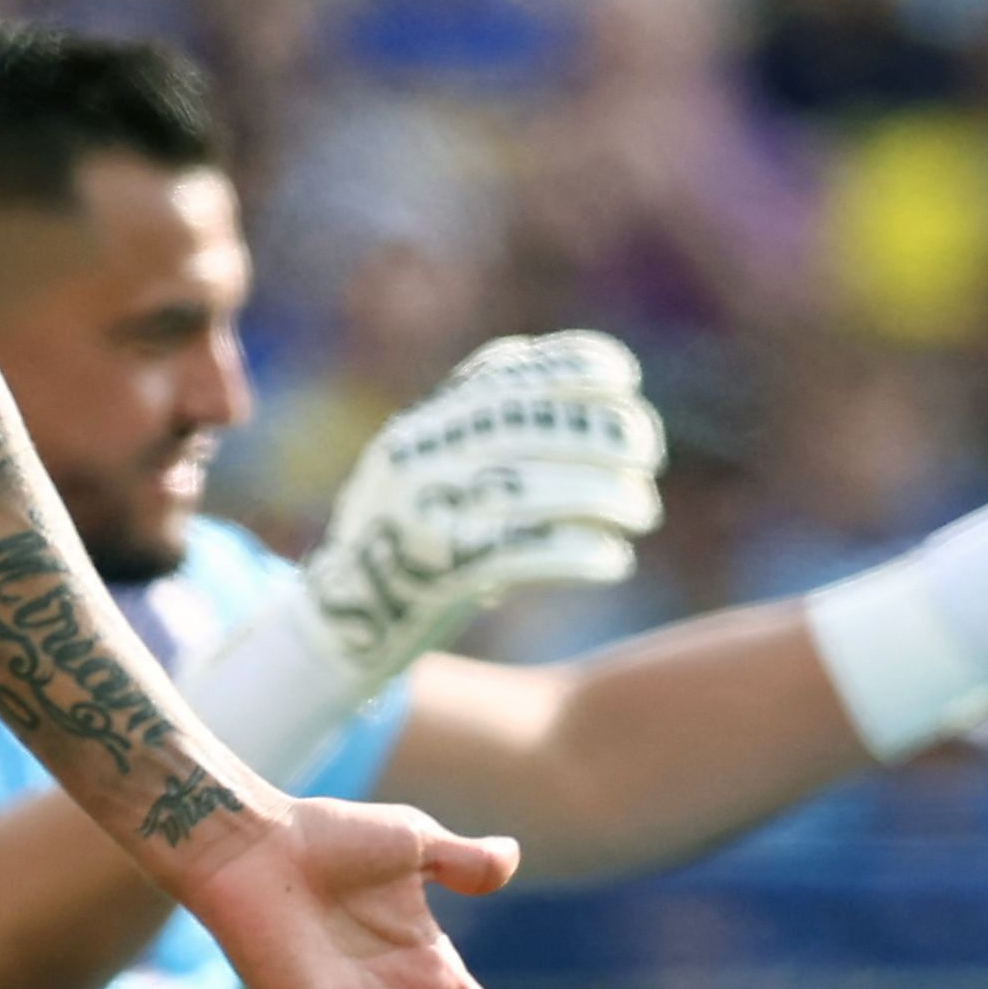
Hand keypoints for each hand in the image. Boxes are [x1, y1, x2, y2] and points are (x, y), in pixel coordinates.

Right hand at [306, 330, 667, 679]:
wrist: (339, 622)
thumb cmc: (412, 541)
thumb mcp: (434, 468)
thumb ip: (488, 426)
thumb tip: (585, 379)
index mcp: (420, 426)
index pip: (501, 375)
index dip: (567, 365)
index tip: (624, 376)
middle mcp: (414, 457)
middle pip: (524, 424)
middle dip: (598, 430)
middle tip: (647, 450)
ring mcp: (417, 511)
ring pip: (527, 486)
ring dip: (602, 493)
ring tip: (641, 508)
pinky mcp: (430, 570)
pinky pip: (517, 552)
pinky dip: (575, 552)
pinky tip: (614, 559)